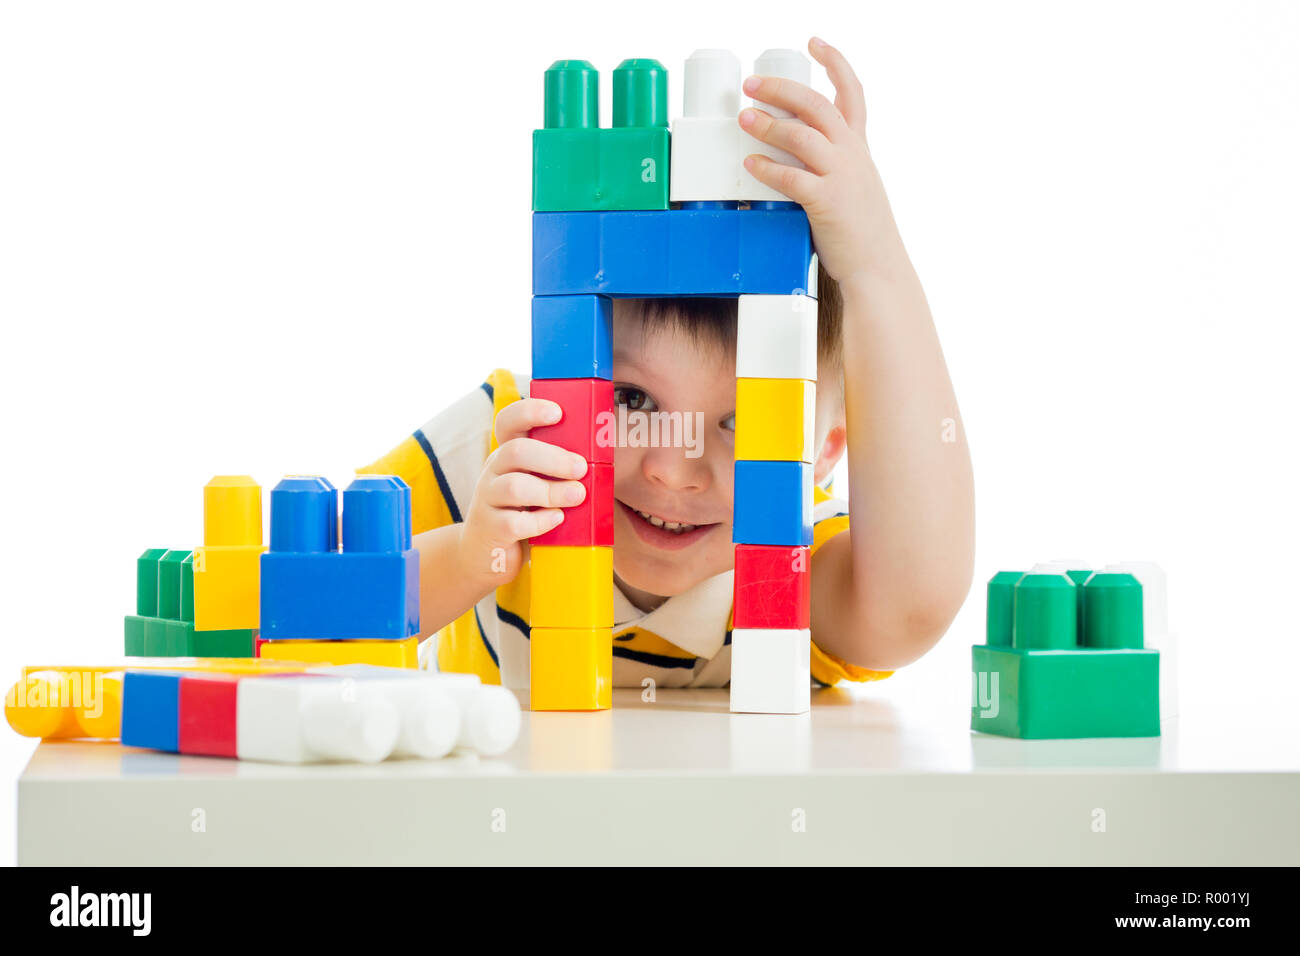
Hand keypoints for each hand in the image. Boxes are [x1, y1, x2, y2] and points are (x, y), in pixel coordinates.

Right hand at [458, 397, 587, 582]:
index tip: (557, 413)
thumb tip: (600, 458)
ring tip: (577, 496)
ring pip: (516, 486)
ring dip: (552, 491)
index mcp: (508, 454)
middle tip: (581, 469)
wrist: (488, 555)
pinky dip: (540, 520)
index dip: (530, 411)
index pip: (508, 422)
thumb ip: (557, 472)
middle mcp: (494, 471)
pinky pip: (514, 522)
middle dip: (554, 458)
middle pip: (517, 451)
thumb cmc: (523, 514)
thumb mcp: (537, 486)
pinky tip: (557, 519)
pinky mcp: (490, 529)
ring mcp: (488, 499)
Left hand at [739, 36, 903, 282]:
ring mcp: (841, 176)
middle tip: (752, 84)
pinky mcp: (827, 202)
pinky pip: (792, 177)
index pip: (851, 93)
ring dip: (768, 124)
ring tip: (744, 119)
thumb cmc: (860, 232)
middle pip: (816, 105)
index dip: (834, 63)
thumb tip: (792, 154)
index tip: (814, 43)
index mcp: (858, 148)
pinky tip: (751, 164)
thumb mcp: (855, 186)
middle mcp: (852, 155)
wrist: (878, 267)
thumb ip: (831, 165)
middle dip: (782, 88)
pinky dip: (768, 168)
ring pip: (802, 135)